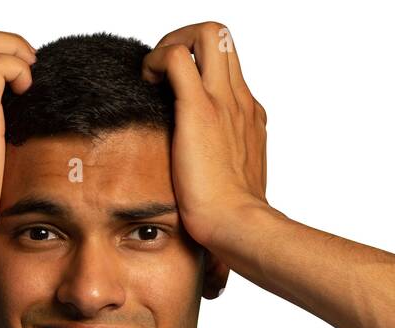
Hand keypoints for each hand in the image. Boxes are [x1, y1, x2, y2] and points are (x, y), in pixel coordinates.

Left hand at [142, 22, 269, 252]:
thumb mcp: (234, 182)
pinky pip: (177, 56)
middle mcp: (240, 101)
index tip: (175, 92)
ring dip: (172, 43)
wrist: (239, 227)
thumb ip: (223, 167)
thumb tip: (203, 182)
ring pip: (207, 34)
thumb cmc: (233, 218)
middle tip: (162, 71)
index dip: (200, 68)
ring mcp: (223, 101)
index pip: (229, 69)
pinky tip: (145, 84)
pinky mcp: (199, 110)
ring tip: (153, 74)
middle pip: (223, 38)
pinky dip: (156, 59)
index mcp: (249, 116)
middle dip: (186, 40)